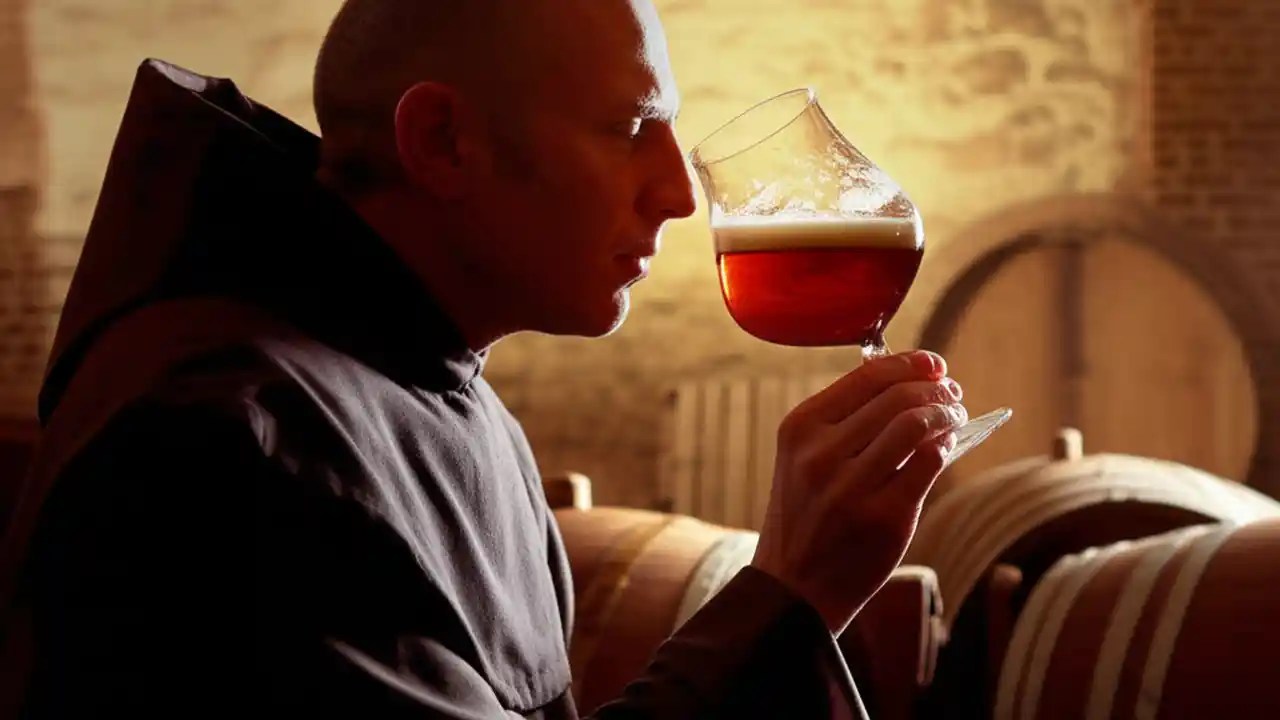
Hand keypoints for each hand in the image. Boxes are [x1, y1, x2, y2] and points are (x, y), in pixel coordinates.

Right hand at [750, 350, 966, 634]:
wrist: (793, 587)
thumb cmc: (807, 515)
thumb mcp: (803, 458)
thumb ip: (846, 420)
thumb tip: (913, 379)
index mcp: (800, 428)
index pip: (867, 376)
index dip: (910, 364)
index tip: (934, 365)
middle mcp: (820, 453)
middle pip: (898, 397)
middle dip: (936, 389)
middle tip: (952, 395)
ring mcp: (851, 487)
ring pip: (917, 425)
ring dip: (947, 415)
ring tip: (954, 418)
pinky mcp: (884, 518)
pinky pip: (930, 464)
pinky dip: (945, 448)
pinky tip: (945, 449)